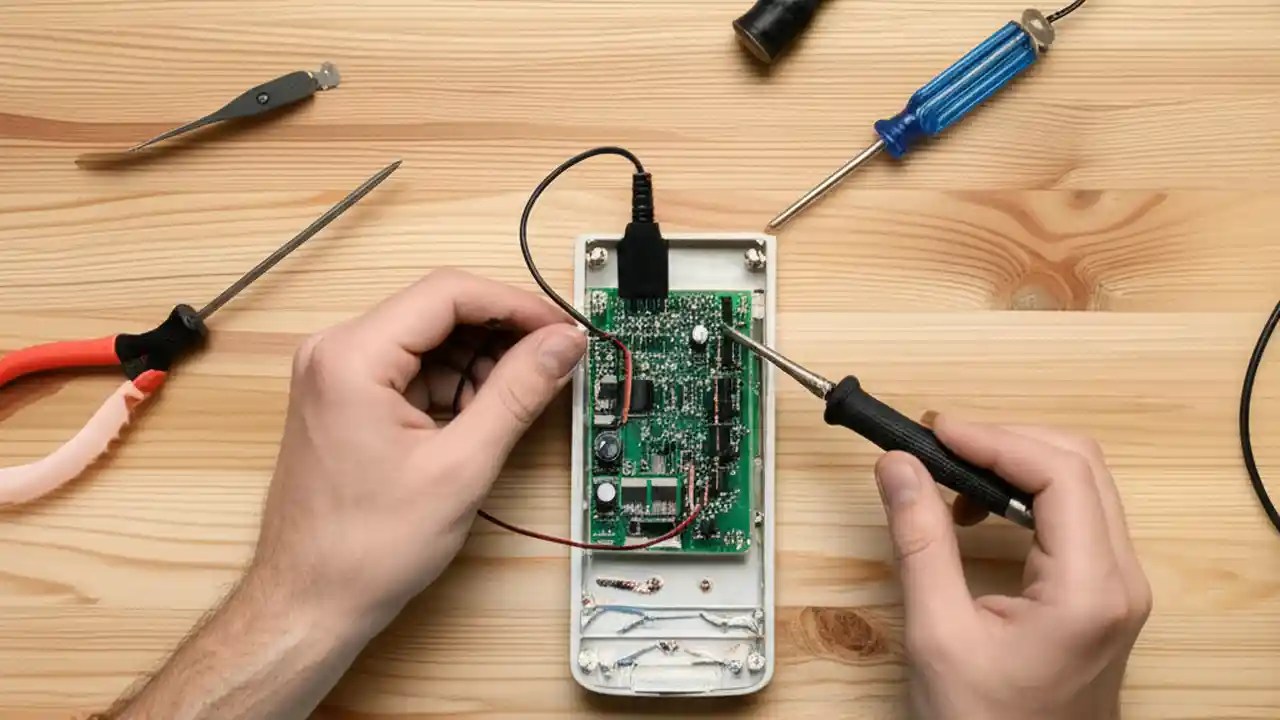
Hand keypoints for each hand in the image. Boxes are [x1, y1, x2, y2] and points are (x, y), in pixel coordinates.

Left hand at [251, 268, 585, 629]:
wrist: (310, 602)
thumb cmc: (363, 549)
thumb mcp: (461, 467)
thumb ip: (517, 393)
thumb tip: (561, 345)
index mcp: (351, 357)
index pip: (448, 293)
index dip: (514, 305)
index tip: (560, 327)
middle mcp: (336, 353)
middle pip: (439, 311)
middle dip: (502, 335)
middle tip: (554, 361)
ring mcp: (338, 375)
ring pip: (431, 341)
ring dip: (481, 364)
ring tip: (517, 404)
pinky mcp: (347, 399)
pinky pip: (414, 370)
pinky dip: (456, 386)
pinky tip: (482, 418)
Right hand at [873, 417, 1151, 719]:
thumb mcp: (938, 635)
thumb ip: (919, 542)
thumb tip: (899, 467)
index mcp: (1090, 591)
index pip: (1060, 472)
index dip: (994, 437)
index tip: (936, 430)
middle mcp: (1121, 581)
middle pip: (1079, 464)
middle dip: (1004, 440)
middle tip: (937, 443)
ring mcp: (1118, 588)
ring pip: (1079, 483)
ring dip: (1014, 464)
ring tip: (949, 479)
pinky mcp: (1102, 594)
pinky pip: (1075, 515)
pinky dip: (1024, 495)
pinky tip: (976, 513)